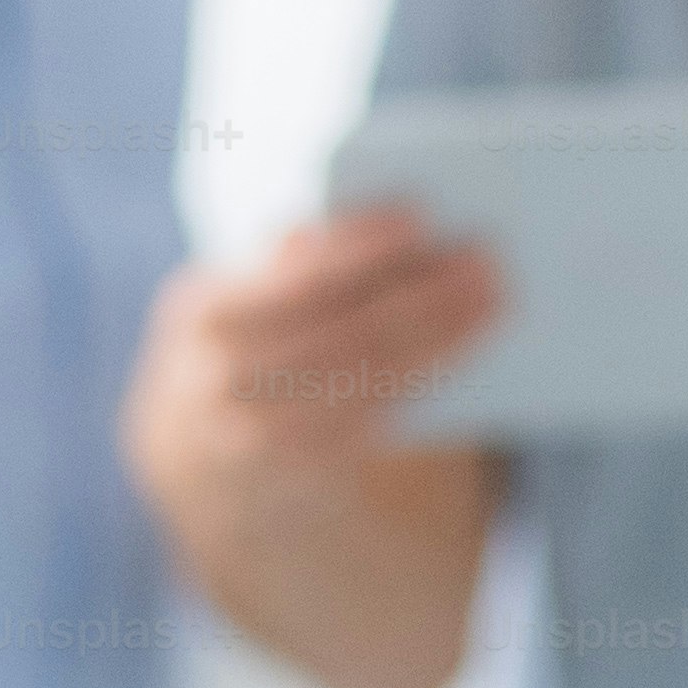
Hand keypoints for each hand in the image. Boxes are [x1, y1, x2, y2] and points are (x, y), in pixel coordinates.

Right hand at [121, 202, 504, 528]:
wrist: (201, 442)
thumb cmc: (244, 333)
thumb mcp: (239, 289)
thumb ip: (284, 259)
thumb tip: (338, 224)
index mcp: (200, 310)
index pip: (290, 276)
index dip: (356, 246)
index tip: (419, 217)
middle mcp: (218, 378)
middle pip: (341, 332)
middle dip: (420, 297)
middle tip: (484, 263)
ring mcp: (256, 434)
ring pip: (364, 379)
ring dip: (436, 338)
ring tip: (488, 301)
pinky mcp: (296, 469)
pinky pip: (370, 418)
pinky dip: (420, 379)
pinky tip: (459, 349)